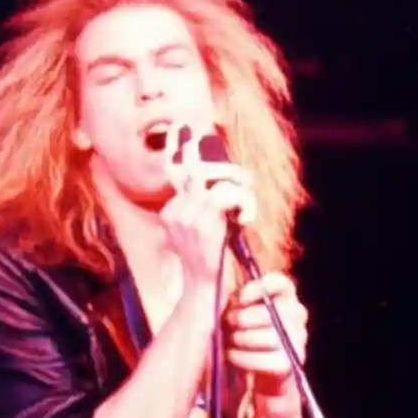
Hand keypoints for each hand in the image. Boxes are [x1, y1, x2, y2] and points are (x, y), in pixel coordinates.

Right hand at [160, 125, 255, 286]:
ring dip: (238, 186)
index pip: (174, 170)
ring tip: (246, 202)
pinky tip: (245, 219)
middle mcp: (174, 209)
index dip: (177, 146)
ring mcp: (185, 215)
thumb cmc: (209, 263)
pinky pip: (226, 194)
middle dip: (225, 168)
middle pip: (196, 168)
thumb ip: (207, 207)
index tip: (182, 126)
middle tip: (244, 179)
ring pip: (214, 179)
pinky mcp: (202, 222)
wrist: (203, 291)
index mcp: (171, 210)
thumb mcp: (205, 231)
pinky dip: (243, 202)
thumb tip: (224, 185)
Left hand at [223, 272, 308, 405]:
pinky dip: (244, 358)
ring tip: (229, 340)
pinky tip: (232, 355)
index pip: (281, 283)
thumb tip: (223, 294)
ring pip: (270, 336)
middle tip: (228, 322)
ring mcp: (298, 340)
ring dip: (243, 338)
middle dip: (245, 317)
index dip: (258, 288)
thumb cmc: (244, 332)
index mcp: (286, 295)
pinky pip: (266, 360)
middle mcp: (297, 315)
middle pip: (273, 311)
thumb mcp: (239, 310)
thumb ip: (236, 299)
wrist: (259, 370)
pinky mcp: (290, 364)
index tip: (238, 298)